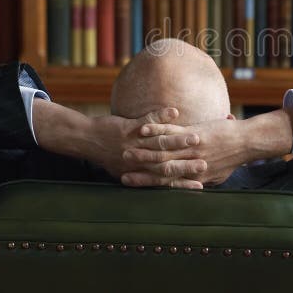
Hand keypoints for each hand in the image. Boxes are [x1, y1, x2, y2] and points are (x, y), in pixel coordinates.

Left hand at [87, 108, 206, 188]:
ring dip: (180, 140)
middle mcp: (139, 161)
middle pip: (168, 163)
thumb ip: (145, 171)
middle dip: (189, 163)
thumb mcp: (126, 167)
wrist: (86, 140)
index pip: (168, 179)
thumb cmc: (107, 155)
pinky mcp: (129, 129)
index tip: (202, 179)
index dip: (186, 180)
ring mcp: (135, 145)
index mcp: (141, 171)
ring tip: (198, 137)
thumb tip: (161, 174)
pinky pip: (147, 122)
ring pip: (161, 143)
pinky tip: (175, 111)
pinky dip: (161, 116)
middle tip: (206, 162)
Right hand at [121, 117, 247, 187]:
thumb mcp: (219, 173)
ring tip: (125, 151)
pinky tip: (142, 130)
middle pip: (159, 170)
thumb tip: (199, 184)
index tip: (128, 182)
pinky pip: (172, 132)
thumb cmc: (234, 157)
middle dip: (139, 171)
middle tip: (120, 172)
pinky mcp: (195, 135)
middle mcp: (190, 166)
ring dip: (143, 151)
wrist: (247, 142)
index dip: (146, 183)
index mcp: (194, 177)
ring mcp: (192, 150)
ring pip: (162, 152)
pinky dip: (156, 130)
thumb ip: (206, 178)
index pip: (164, 182)